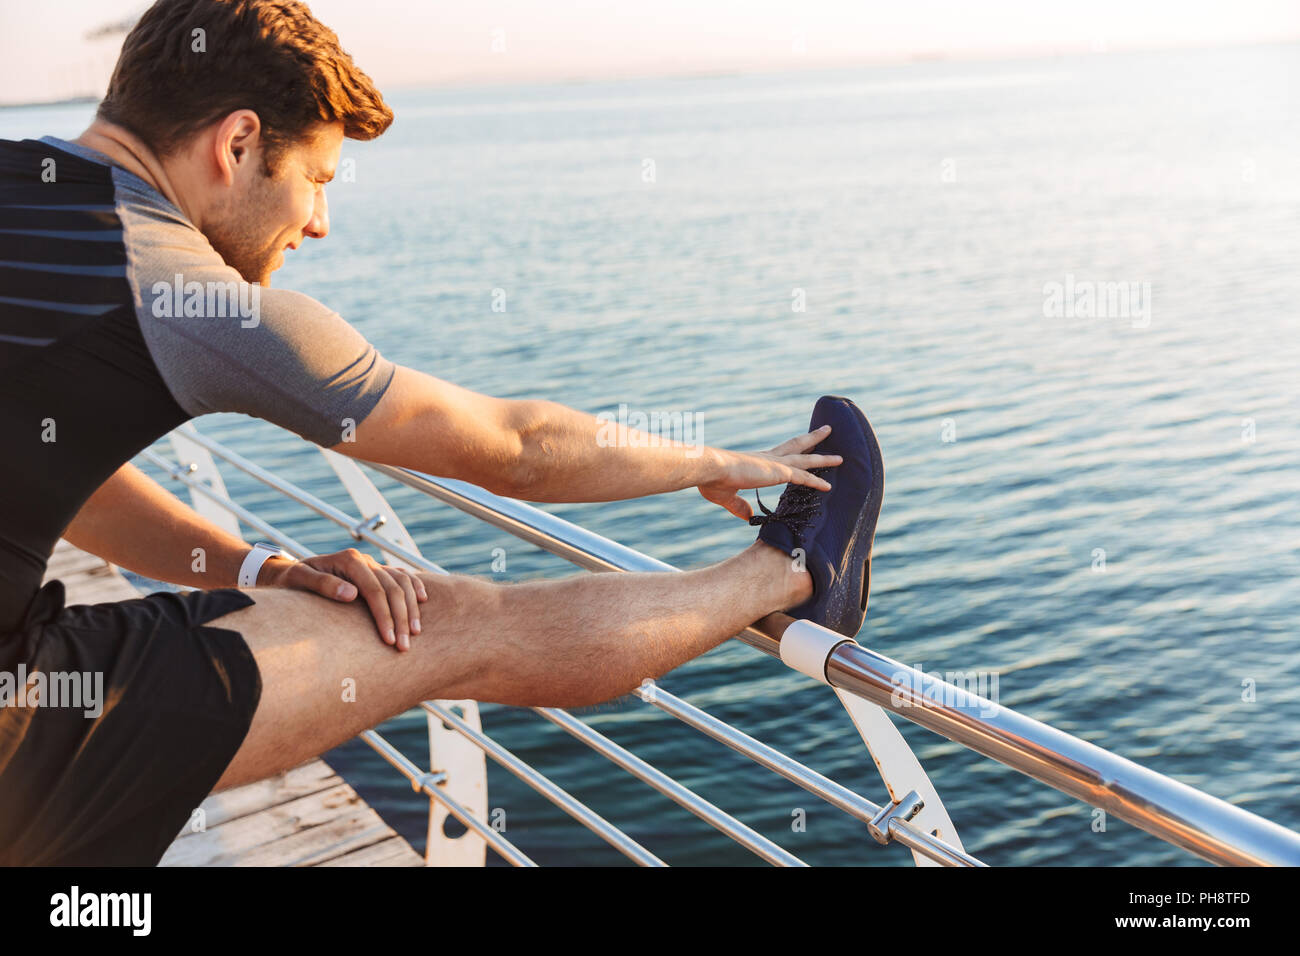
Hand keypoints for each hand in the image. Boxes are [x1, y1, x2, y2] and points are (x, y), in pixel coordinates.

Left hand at [260, 548, 428, 650]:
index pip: (375, 591)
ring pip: (403, 583)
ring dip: (412, 608)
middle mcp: (365, 560)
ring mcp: (373, 564)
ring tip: (415, 633)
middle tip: (404, 647)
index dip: (385, 616)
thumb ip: (323, 585)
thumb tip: (351, 594)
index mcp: (349, 560)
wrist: (291, 573)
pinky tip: (423, 601)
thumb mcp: (299, 580)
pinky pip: (403, 576)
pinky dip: (415, 587)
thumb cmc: (293, 581)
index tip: (389, 641)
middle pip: (393, 589)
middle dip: (401, 619)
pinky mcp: (376, 571)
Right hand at [698, 424, 842, 520]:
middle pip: (797, 446)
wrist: (711, 469)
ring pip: (806, 459)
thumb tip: (747, 516)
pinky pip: (803, 478)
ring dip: (824, 458)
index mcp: (757, 461)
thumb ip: (738, 506)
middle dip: (812, 439)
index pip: (780, 453)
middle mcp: (769, 459)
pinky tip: (828, 486)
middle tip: (827, 430)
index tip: (801, 444)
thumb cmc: (712, 480)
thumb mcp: (726, 496)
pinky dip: (816, 482)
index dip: (791, 450)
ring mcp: (775, 464)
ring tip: (840, 457)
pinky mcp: (778, 472)